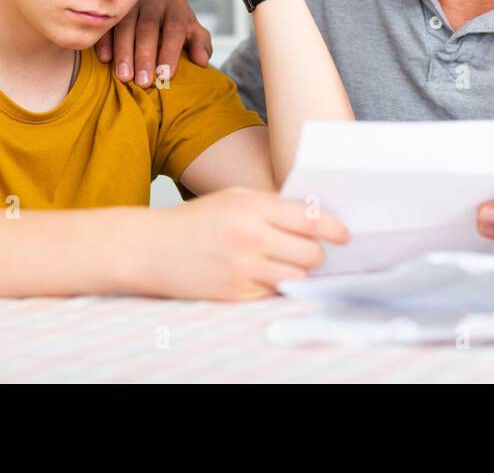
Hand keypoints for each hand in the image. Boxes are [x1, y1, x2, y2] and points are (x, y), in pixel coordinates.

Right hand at [96, 0, 211, 86]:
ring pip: (125, 25)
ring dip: (124, 52)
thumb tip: (201, 60)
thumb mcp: (194, 36)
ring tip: (124, 76)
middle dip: (145, 56)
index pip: (174, 28)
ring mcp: (131, 2)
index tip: (165, 76)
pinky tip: (105, 59)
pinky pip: (108, 24)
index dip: (170, 52)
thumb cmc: (179, 31)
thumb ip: (201, 46)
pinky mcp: (114, 9)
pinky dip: (105, 41)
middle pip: (148, 27)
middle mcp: (153, 0)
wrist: (158, 17)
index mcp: (176, 5)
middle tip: (143, 81)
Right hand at [135, 187, 349, 300]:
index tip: (345, 235)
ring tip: (288, 264)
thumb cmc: (195, 220)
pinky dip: (275, 288)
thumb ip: (272, 206)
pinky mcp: (234, 295)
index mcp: (252, 207)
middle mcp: (250, 238)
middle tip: (311, 252)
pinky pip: (273, 295)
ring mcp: (243, 270)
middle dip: (317, 255)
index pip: (311, 219)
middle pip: (311, 255)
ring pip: (297, 278)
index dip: (335, 229)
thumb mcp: (233, 198)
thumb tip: (315, 219)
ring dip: (299, 273)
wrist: (149, 248)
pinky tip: (264, 277)